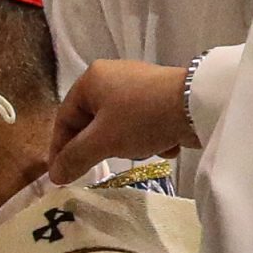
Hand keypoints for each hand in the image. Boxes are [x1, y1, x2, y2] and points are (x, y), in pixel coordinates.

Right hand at [49, 59, 196, 184]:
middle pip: (92, 122)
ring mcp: (137, 84)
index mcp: (91, 80)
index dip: (60, 149)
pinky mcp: (160, 94)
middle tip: (102, 167)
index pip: (65, 118)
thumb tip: (54, 176)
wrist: (198, 104)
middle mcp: (111, 76)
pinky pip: (142, 121)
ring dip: (127, 144)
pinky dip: (148, 136)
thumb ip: (75, 158)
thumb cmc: (141, 118)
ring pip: (118, 124)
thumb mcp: (103, 141)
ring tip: (142, 150)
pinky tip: (163, 143)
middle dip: (100, 146)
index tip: (60, 175)